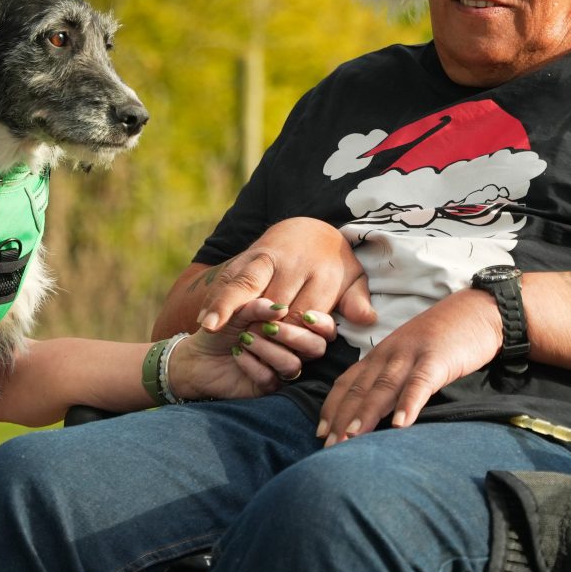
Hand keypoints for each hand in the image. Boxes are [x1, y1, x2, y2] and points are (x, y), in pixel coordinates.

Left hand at [169, 298, 335, 400]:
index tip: (305, 314)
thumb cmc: (224, 323)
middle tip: (268, 327)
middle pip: (317, 347)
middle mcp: (294, 347)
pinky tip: (237, 354)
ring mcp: (282, 368)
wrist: (199, 352)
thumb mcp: (239, 307)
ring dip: (268, 350)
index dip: (321, 323)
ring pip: (294, 365)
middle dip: (295, 336)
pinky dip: (253, 365)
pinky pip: (272, 379)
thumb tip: (279, 309)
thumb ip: (258, 304)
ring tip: (244, 339)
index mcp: (295, 324)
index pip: (325, 327)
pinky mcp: (268, 387)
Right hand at [196, 218, 374, 332]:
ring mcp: (263, 256)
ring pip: (244, 285)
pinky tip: (205, 318)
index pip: (305, 307)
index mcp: (319, 267)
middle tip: (248, 342)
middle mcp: (289, 260)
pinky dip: (216, 299)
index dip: (293, 327)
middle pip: (273, 301)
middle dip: (261, 325)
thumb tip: (365, 319)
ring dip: (226, 307)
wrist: (304, 229)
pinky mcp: (244, 259)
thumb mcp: (352, 278)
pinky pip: (228, 280)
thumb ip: (356, 300)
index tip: (281, 338)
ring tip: (212, 327)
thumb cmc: (332, 264)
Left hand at [318, 288, 500, 445]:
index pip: (348, 382)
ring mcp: (412, 356)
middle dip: (341, 419)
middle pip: (359, 389)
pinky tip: (400, 424)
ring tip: (351, 438)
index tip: (320, 433)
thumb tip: (374, 413)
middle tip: (329, 447)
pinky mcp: (437, 359)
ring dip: (365, 414)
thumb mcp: (408, 356)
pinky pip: (420, 383)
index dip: (332, 407)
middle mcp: (389, 355)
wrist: (477, 311)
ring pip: (383, 387)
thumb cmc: (441, 339)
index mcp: (380, 355)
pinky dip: (409, 403)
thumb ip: (390, 379)